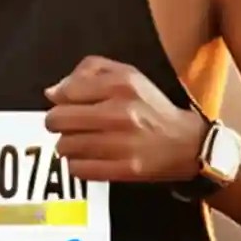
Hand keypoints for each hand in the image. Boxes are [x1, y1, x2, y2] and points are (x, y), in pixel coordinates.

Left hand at [44, 55, 208, 182]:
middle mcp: (120, 112)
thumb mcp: (127, 74)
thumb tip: (53, 92)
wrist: (186, 143)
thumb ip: (89, 71)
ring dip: (68, 145)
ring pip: (65, 146)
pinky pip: (79, 169)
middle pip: (58, 120)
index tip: (67, 104)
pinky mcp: (124, 169)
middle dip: (57, 122)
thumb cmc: (150, 106)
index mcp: (121, 84)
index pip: (66, 91)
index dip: (60, 99)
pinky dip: (77, 164)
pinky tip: (89, 158)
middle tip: (69, 125)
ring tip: (81, 142)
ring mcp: (122, 143)